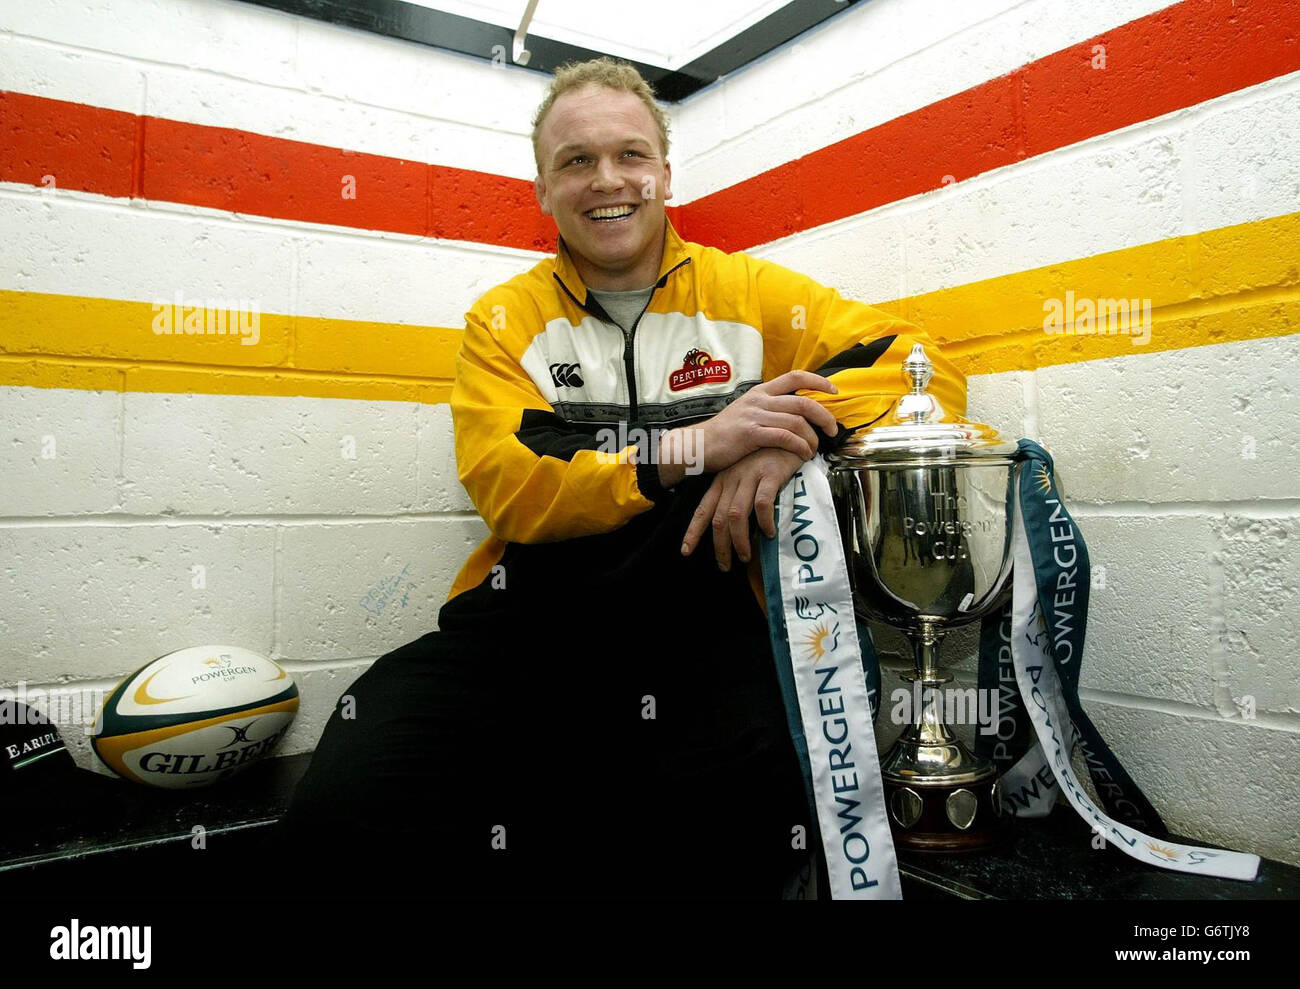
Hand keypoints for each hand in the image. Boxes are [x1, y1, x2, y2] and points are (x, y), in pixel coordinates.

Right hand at [657, 370, 836, 487]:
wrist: (698, 444)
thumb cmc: (724, 434)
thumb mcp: (747, 412)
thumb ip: (769, 409)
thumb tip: (794, 412)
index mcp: (761, 391)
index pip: (795, 377)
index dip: (818, 382)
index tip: (834, 391)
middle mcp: (760, 400)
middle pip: (802, 402)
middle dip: (823, 415)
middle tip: (832, 429)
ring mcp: (755, 416)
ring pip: (796, 421)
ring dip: (811, 438)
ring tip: (814, 449)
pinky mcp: (751, 434)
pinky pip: (784, 437)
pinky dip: (799, 447)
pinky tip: (802, 454)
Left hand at [681, 447, 806, 570]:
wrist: (790, 433)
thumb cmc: (769, 459)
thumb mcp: (747, 476)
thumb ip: (740, 498)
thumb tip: (739, 531)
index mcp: (723, 481)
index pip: (703, 509)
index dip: (694, 531)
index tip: (685, 551)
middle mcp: (732, 479)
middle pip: (719, 518)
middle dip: (720, 545)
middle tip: (725, 565)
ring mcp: (750, 476)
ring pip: (736, 514)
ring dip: (740, 540)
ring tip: (746, 556)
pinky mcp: (770, 474)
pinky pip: (762, 503)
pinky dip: (764, 522)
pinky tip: (769, 533)